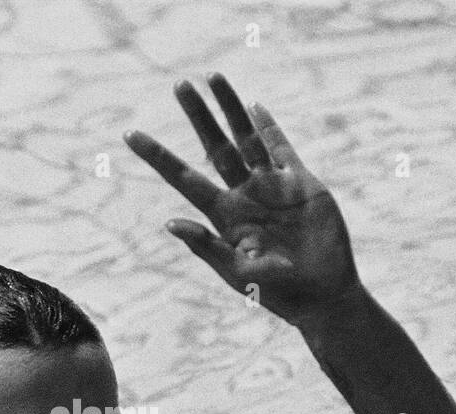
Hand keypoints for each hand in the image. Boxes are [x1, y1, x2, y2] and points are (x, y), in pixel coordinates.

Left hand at [124, 73, 361, 324]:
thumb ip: (207, 247)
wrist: (324, 294)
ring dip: (231, 109)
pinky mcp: (301, 183)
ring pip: (247, 138)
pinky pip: (281, 148)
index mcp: (224, 216)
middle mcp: (244, 196)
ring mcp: (272, 187)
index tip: (131, 135)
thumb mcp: (238, 273)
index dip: (158, 157)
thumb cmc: (279, 293)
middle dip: (199, 117)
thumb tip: (169, 224)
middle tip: (180, 84)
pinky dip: (268, 127)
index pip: (184, 178)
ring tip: (214, 76)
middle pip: (215, 148)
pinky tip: (253, 107)